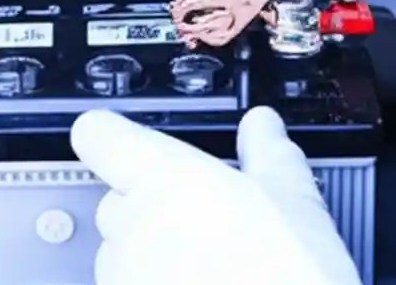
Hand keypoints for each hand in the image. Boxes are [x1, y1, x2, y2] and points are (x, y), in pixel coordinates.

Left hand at [70, 107, 359, 284]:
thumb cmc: (286, 279)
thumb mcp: (296, 204)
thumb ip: (270, 154)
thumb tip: (263, 126)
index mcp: (166, 180)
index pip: (99, 135)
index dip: (110, 136)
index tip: (124, 142)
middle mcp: (131, 225)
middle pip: (116, 201)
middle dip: (150, 211)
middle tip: (202, 226)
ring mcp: (122, 276)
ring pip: (120, 254)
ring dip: (150, 259)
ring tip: (209, 271)